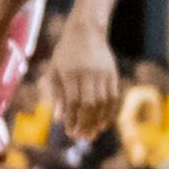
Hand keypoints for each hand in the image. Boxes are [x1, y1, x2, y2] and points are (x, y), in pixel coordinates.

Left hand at [42, 18, 120, 142]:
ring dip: (98, 120)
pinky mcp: (113, 73)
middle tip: (81, 137)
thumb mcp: (55, 70)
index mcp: (70, 73)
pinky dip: (109, 112)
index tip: (69, 132)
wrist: (87, 31)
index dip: (72, 119)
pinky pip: (113, 97)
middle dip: (86, 123)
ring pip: (103, 102)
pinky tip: (103, 122)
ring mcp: (102, 73)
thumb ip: (56, 94)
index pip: (72, 102)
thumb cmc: (65, 53)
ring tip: (93, 133)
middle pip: (89, 104)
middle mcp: (88, 74)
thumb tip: (58, 119)